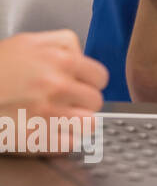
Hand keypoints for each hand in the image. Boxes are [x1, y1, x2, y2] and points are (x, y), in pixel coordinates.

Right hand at [0, 30, 107, 154]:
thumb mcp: (27, 42)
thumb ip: (62, 43)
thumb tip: (81, 56)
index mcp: (61, 61)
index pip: (100, 78)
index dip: (91, 83)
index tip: (83, 86)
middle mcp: (58, 86)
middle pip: (95, 102)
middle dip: (83, 103)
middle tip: (67, 103)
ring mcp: (48, 114)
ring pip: (88, 125)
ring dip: (77, 124)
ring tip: (61, 120)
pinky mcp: (36, 138)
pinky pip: (68, 144)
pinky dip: (62, 141)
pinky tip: (49, 134)